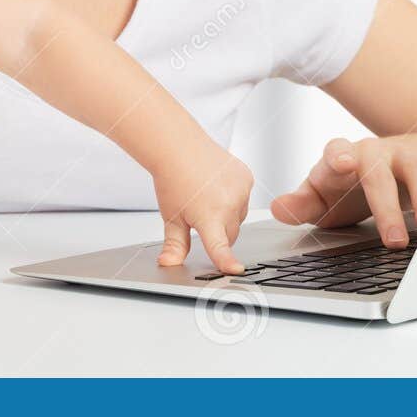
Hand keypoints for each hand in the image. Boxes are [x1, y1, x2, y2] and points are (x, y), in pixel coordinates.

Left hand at [153, 140, 253, 274]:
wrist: (178, 146)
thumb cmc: (173, 179)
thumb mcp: (171, 217)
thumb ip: (175, 245)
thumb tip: (169, 263)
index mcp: (207, 216)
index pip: (219, 246)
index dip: (227, 260)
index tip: (236, 270)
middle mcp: (228, 203)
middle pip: (231, 235)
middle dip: (219, 232)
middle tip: (200, 215)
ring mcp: (241, 190)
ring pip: (240, 217)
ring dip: (228, 215)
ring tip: (208, 196)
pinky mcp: (247, 178)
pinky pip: (245, 198)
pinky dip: (235, 197)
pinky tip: (218, 186)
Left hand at [269, 130, 416, 246]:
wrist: (400, 159)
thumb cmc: (355, 183)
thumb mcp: (326, 195)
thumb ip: (303, 203)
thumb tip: (279, 209)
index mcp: (342, 158)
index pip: (334, 150)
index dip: (337, 155)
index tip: (342, 163)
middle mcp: (375, 152)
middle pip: (378, 169)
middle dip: (386, 204)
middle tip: (392, 239)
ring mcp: (408, 153)